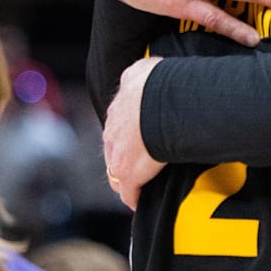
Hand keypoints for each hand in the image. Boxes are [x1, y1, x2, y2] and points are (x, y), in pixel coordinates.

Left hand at [103, 57, 166, 210]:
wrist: (158, 101)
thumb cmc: (157, 82)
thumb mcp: (144, 68)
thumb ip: (140, 73)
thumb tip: (144, 71)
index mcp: (118, 107)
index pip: (118, 123)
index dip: (129, 131)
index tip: (139, 135)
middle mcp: (112, 131)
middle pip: (114, 147)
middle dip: (124, 154)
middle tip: (142, 160)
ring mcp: (117, 155)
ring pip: (116, 171)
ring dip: (126, 177)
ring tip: (139, 184)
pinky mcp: (128, 175)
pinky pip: (128, 192)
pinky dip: (133, 197)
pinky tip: (140, 201)